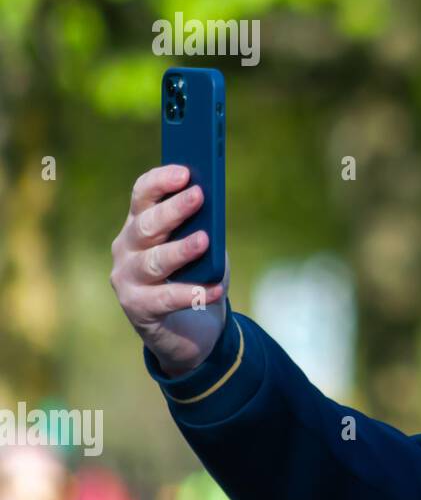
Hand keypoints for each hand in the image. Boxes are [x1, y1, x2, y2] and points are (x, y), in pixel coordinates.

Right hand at [110, 165, 228, 376]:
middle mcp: (126, 247)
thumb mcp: (203, 248)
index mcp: (140, 224)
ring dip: (180, 249)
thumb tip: (212, 218)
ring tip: (204, 240)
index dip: (161, 181)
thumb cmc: (196, 275)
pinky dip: (194, 292)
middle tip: (199, 195)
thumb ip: (203, 230)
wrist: (189, 328)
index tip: (185, 171)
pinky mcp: (137, 308)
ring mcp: (127, 279)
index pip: (142, 195)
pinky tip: (215, 288)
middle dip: (173, 209)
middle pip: (147, 225)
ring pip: (153, 261)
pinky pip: (167, 298)